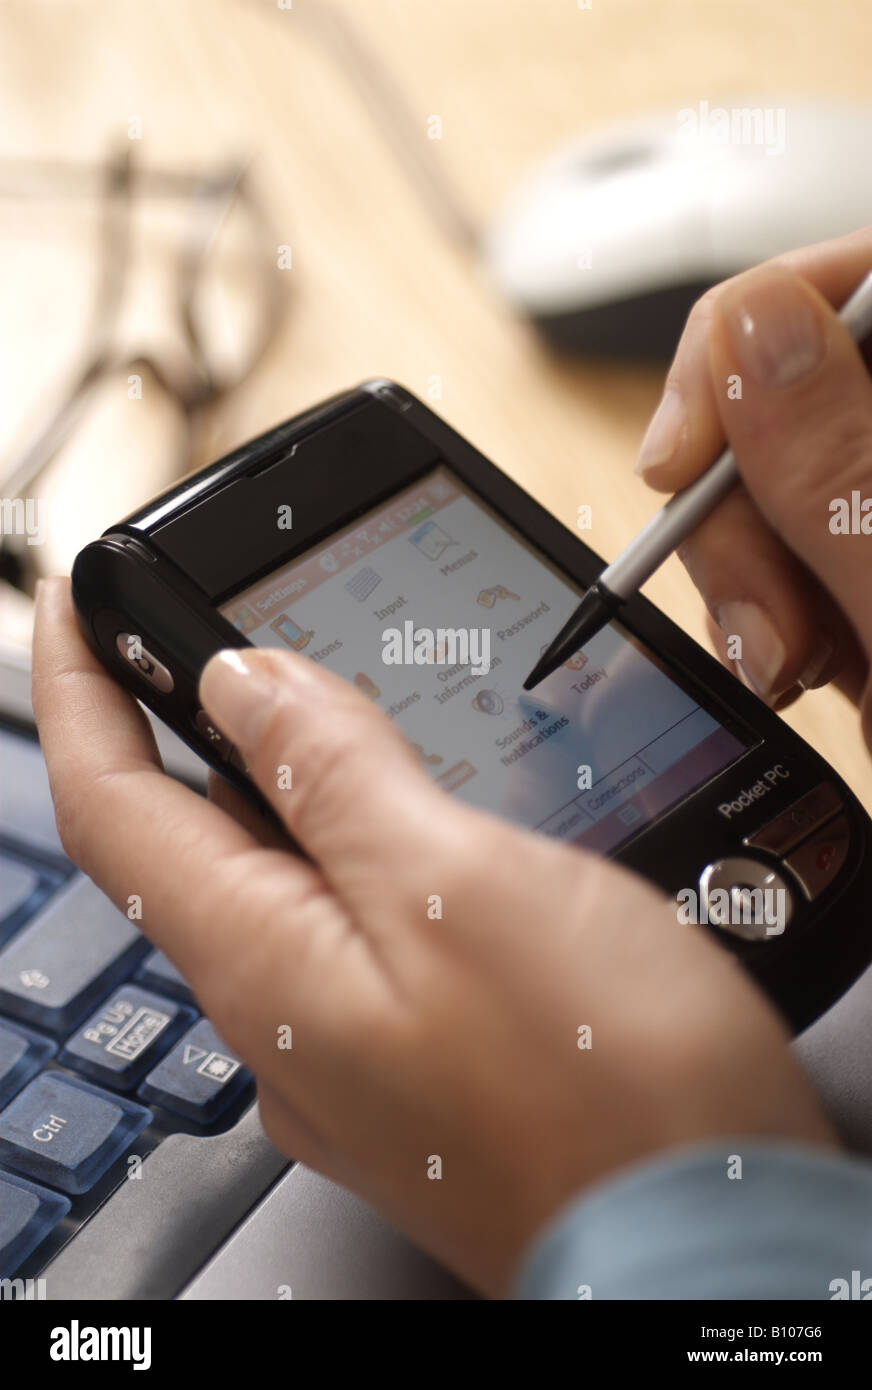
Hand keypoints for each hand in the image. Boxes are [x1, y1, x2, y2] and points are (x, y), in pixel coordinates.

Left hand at [32, 579, 833, 1296]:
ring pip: (276, 882)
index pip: (110, 802)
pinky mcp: (418, 1055)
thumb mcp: (457, 885)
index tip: (71, 602)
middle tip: (194, 629)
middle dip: (175, 724)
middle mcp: (284, 1013)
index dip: (77, 689)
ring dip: (273, 781)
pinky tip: (407, 822)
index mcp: (264, 960)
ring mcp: (348, 1043)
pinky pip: (347, 927)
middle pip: (185, 842)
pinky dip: (353, 845)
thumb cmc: (600, 1091)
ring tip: (306, 702)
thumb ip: (338, 779)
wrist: (704, 1239)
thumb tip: (246, 688)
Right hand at [636, 227, 871, 748]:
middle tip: (768, 632)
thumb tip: (750, 331)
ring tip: (825, 673)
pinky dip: (804, 623)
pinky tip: (842, 673)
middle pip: (793, 393)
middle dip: (748, 521)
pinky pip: (812, 557)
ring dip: (775, 592)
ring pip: (789, 488)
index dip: (736, 351)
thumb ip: (846, 465)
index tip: (679, 467)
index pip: (849, 279)